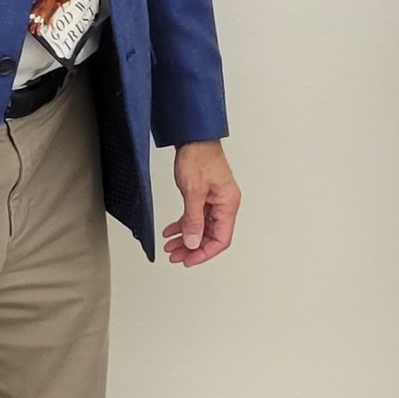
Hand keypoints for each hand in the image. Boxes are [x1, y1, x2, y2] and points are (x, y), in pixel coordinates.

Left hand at [165, 140, 240, 264]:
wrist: (193, 137)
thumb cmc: (199, 157)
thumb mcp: (193, 192)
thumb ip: (193, 220)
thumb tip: (193, 242)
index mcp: (228, 204)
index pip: (221, 239)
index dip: (204, 253)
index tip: (188, 260)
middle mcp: (224, 204)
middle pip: (210, 236)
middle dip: (192, 248)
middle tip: (175, 256)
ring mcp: (215, 200)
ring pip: (201, 228)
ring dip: (186, 238)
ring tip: (170, 246)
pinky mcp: (205, 195)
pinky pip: (196, 217)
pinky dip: (183, 225)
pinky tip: (171, 231)